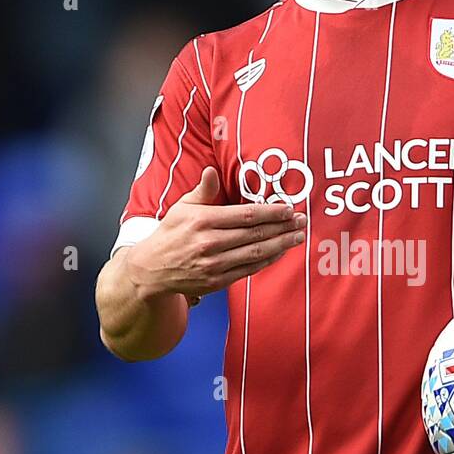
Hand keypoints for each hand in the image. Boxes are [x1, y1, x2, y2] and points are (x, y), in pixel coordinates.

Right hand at [123, 167, 306, 301]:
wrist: (152, 270)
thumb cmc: (170, 234)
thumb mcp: (182, 207)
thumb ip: (202, 191)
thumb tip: (212, 171)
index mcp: (202, 221)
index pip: (245, 215)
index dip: (271, 212)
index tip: (288, 208)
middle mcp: (209, 243)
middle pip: (255, 234)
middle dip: (282, 227)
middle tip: (302, 221)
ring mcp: (214, 264)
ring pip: (256, 253)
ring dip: (281, 245)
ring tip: (297, 236)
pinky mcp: (217, 281)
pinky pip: (249, 269)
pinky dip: (267, 260)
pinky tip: (280, 252)